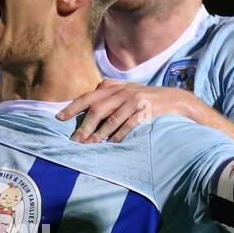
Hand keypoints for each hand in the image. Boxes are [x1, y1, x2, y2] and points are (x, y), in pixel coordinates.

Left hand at [59, 80, 200, 142]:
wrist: (174, 100)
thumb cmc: (146, 98)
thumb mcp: (127, 90)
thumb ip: (110, 92)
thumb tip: (91, 96)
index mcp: (114, 87)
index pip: (89, 97)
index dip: (73, 107)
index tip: (59, 117)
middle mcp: (122, 92)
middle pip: (97, 109)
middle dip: (84, 126)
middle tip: (75, 140)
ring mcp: (134, 100)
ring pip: (111, 119)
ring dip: (98, 135)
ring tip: (89, 146)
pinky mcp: (144, 111)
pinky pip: (127, 125)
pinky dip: (118, 136)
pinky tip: (110, 145)